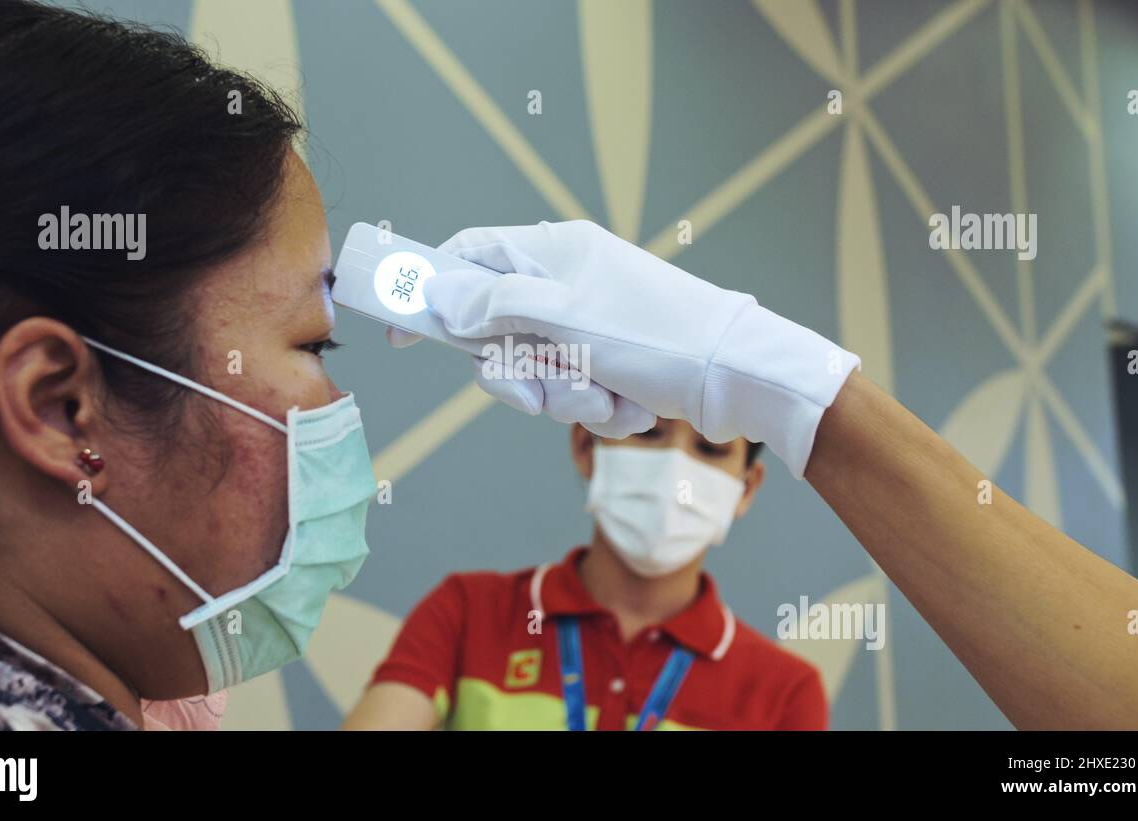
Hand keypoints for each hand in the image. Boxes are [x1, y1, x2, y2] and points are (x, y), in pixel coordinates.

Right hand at [423, 220, 859, 476]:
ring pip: (533, 370)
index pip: (468, 255)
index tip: (401, 334)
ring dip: (565, 397)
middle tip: (545, 389)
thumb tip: (437, 295)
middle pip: (493, 331)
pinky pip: (571, 390)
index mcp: (552, 252)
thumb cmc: (657, 335)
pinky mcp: (605, 360)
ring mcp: (584, 324)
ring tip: (607, 398)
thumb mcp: (566, 317)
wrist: (736, 376)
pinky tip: (631, 406)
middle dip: (521, 373)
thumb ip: (494, 303)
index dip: (430, 290)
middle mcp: (563, 283)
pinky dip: (597, 406)